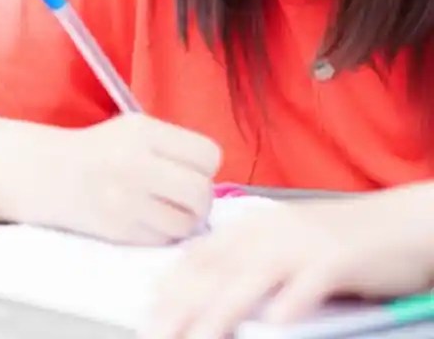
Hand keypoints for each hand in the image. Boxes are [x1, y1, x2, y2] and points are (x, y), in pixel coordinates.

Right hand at [39, 114, 220, 245]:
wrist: (46, 173)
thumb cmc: (99, 152)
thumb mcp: (134, 131)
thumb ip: (174, 149)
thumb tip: (212, 183)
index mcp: (143, 132)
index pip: (208, 154)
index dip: (203, 166)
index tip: (186, 170)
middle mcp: (134, 163)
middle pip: (201, 192)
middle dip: (199, 200)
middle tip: (183, 198)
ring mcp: (126, 199)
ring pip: (187, 223)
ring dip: (183, 221)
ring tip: (163, 211)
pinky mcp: (119, 229)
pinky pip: (163, 239)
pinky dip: (161, 234)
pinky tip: (144, 220)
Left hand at [143, 188, 433, 338]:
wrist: (404, 221)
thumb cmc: (343, 240)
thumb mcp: (286, 245)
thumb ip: (248, 263)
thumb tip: (208, 291)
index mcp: (252, 228)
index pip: (198, 258)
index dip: (169, 286)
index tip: (146, 311)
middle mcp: (269, 233)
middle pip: (214, 273)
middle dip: (180, 307)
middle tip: (155, 333)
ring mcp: (302, 244)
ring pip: (251, 280)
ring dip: (220, 313)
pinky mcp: (337, 259)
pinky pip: (309, 283)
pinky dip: (291, 302)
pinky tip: (277, 324)